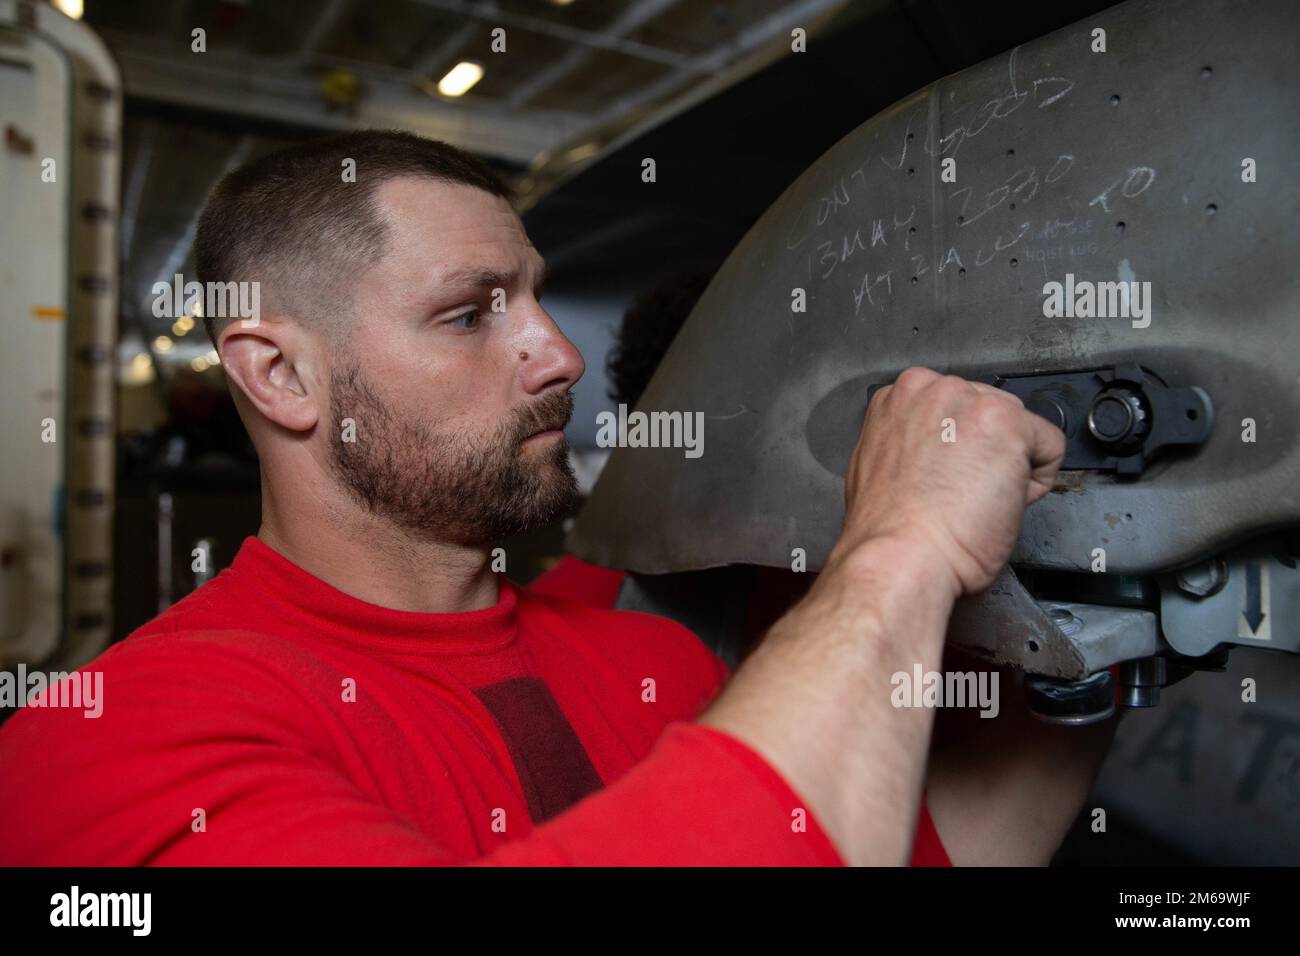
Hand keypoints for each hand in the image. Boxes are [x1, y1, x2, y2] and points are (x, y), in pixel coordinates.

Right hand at [827, 367, 1064, 596]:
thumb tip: (932, 449)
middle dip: (985, 451)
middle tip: (962, 493)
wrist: (903, 554)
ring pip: (1017, 426)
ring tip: (976, 499)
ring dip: (1009, 463)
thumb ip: (909, 442)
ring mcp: (969, 402)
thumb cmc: (892, 529)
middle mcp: (931, 389)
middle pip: (987, 411)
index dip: (957, 450)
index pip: (954, 410)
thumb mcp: (882, 467)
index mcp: (898, 398)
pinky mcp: (1005, 422)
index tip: (947, 477)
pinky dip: (1038, 480)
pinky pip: (1049, 445)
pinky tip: (1002, 501)